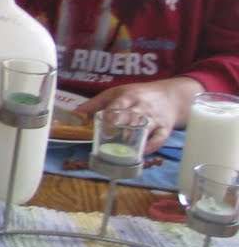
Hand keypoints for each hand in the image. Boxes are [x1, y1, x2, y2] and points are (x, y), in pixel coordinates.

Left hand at [75, 76, 200, 154]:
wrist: (171, 96)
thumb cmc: (137, 95)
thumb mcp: (115, 93)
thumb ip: (95, 104)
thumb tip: (75, 114)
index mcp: (128, 97)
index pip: (118, 106)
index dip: (110, 117)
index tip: (103, 128)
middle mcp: (142, 107)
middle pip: (131, 117)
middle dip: (121, 128)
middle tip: (110, 140)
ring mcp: (155, 118)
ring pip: (145, 128)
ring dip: (134, 139)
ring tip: (123, 150)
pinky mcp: (165, 128)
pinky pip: (160, 138)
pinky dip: (151, 146)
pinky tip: (141, 153)